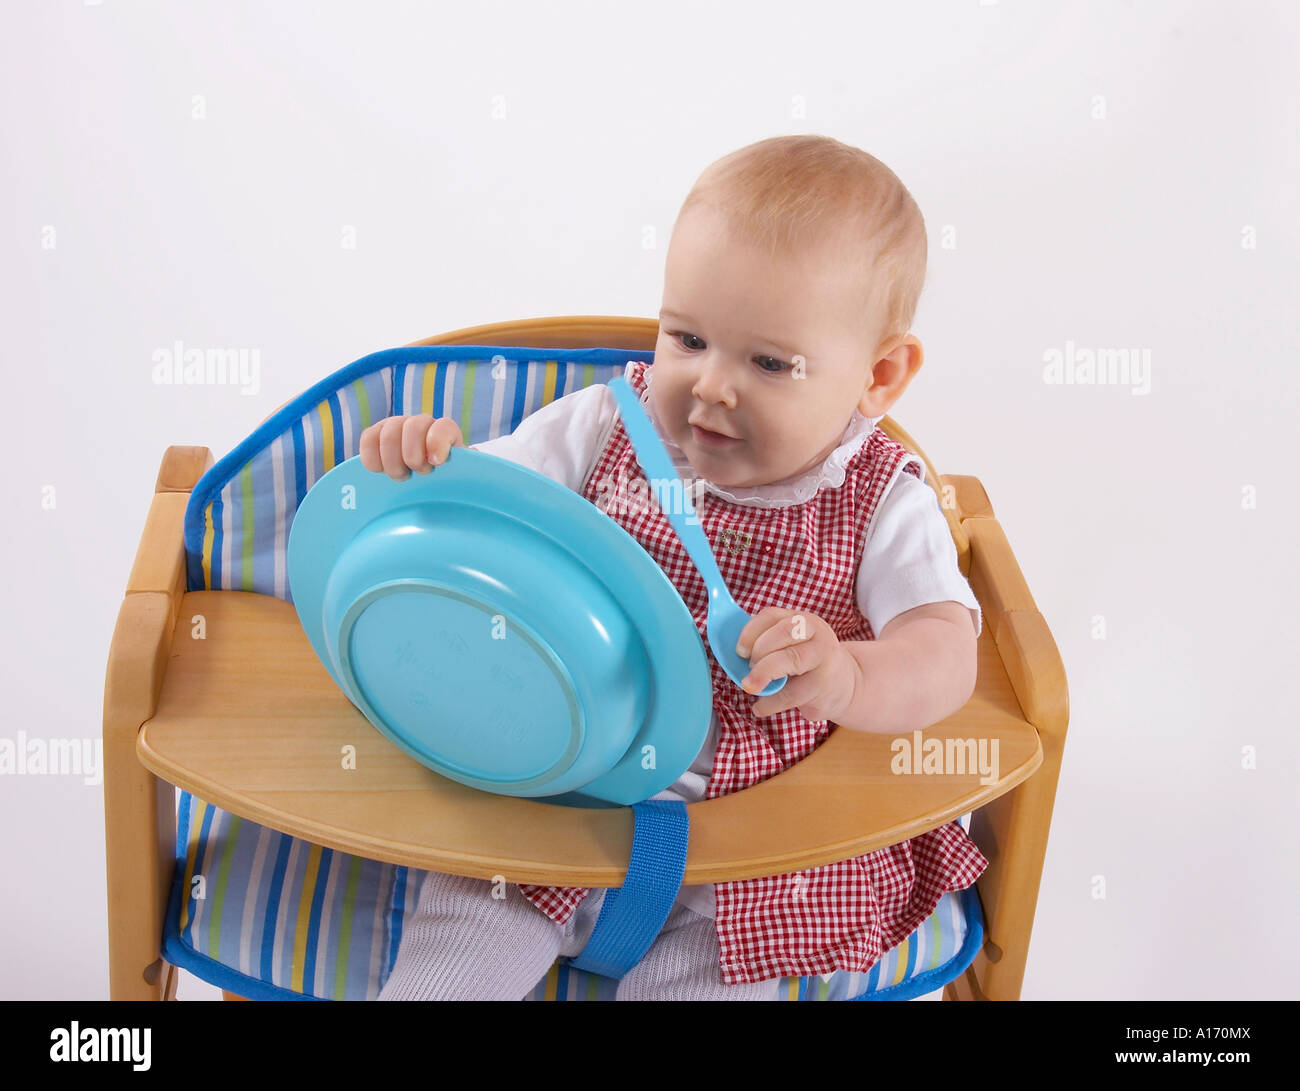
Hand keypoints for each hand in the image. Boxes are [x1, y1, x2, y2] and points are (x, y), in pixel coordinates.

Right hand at [358, 414, 464, 479]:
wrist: (425, 488)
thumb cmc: (446, 484)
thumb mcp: (461, 479)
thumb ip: (469, 472)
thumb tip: (471, 465)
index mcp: (447, 434)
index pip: (443, 426)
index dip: (437, 441)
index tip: (435, 462)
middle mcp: (423, 425)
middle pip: (413, 426)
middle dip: (412, 454)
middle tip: (417, 473)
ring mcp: (398, 428)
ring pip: (389, 430)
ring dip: (392, 458)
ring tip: (400, 476)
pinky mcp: (376, 437)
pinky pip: (368, 437)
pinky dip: (371, 456)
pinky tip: (379, 471)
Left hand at [735, 607, 857, 721]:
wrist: (844, 685)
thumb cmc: (807, 664)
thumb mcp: (792, 647)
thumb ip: (766, 645)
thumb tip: (733, 655)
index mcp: (802, 620)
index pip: (772, 615)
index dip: (751, 631)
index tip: (739, 650)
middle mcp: (817, 633)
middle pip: (784, 632)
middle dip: (759, 650)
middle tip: (748, 667)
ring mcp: (824, 657)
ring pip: (791, 658)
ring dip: (763, 673)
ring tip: (749, 686)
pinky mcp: (825, 684)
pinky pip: (792, 693)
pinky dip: (770, 702)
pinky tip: (760, 708)